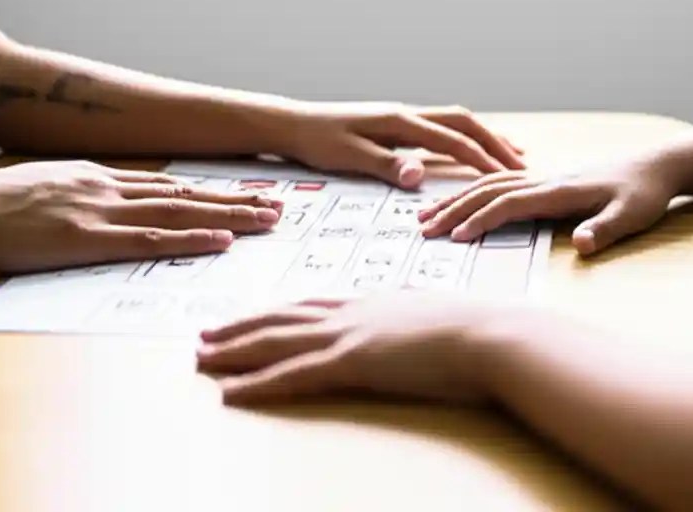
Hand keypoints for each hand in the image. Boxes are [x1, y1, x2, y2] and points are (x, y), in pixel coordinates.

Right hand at [0, 161, 281, 273]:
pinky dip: (190, 238)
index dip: (211, 190)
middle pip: (186, 194)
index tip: (247, 192)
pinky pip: (149, 240)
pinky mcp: (85, 238)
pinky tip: (221, 240)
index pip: (168, 184)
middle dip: (236, 199)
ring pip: (180, 212)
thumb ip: (79, 195)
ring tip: (269, 221)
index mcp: (98, 176)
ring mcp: (98, 210)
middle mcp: (107, 187)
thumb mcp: (43, 188)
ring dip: (230, 216)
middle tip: (279, 205)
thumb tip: (103, 206)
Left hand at [197, 295, 522, 405]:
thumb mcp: (444, 317)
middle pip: (285, 317)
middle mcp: (355, 311)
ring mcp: (350, 335)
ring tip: (202, 356)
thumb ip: (422, 320)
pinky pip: (291, 374)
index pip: (316, 304)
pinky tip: (230, 391)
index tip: (255, 313)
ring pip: (276, 341)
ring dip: (234, 349)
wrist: (491, 335)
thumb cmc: (480, 331)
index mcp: (377, 300)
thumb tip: (424, 326)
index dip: (280, 310)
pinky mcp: (351, 362)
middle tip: (208, 332)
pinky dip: (256, 383)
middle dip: (243, 325)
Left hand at [279, 103, 523, 188]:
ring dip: (484, 138)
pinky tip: (469, 152)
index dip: (480, 158)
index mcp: (400, 122)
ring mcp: (404, 117)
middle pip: (464, 123)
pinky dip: (464, 139)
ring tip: (511, 156)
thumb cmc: (316, 141)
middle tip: (522, 166)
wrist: (292, 122)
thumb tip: (419, 176)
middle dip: (494, 143)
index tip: (506, 176)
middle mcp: (407, 114)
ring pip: (456, 122)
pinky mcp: (397, 125)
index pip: (451, 139)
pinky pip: (441, 129)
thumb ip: (385, 165)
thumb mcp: (348, 156)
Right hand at [419, 152, 676, 254]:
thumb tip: (583, 245)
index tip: (455, 237)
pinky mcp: (549, 181)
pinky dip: (476, 191)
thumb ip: (606, 230)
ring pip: (490, 184)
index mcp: (560, 190)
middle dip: (454, 209)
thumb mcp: (633, 215)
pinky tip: (465, 199)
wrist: (659, 165)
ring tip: (428, 214)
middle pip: (489, 191)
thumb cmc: (646, 193)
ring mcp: (546, 178)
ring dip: (458, 199)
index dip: (482, 220)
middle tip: (422, 227)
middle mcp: (547, 181)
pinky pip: (502, 183)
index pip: (510, 204)